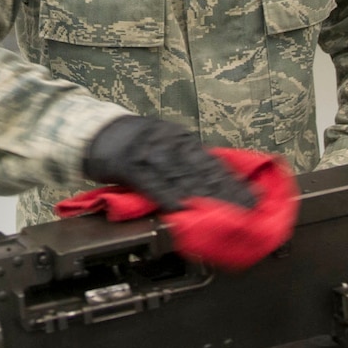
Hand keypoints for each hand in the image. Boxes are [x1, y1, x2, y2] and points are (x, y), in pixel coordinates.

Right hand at [83, 116, 257, 211]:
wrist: (94, 131)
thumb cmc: (130, 141)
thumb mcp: (163, 142)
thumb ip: (185, 161)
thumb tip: (213, 183)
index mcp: (180, 138)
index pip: (213, 163)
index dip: (234, 183)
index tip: (253, 199)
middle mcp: (170, 143)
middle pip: (204, 172)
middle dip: (228, 194)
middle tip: (248, 213)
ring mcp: (151, 153)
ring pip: (184, 179)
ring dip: (206, 200)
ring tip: (225, 216)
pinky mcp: (131, 166)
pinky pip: (154, 185)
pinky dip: (170, 199)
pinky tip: (184, 211)